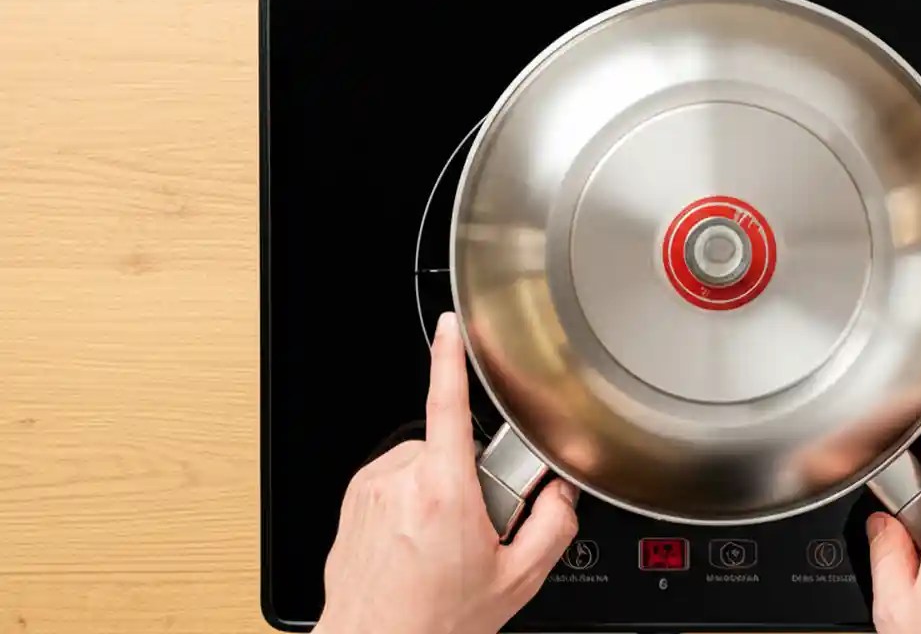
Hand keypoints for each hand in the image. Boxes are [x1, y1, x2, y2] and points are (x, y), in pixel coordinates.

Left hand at [315, 312, 579, 633]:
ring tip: (440, 543)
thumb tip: (560, 496)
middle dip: (469, 477)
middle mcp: (400, 480)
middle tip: (473, 530)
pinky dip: (411, 502)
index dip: (451, 356)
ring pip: (422, 465)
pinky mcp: (352, 502)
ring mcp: (370, 490)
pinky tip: (416, 544)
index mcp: (442, 490)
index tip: (453, 324)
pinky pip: (395, 482)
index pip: (446, 403)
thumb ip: (552, 528)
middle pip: (450, 447)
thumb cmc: (431, 622)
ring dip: (438, 490)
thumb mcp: (515, 581)